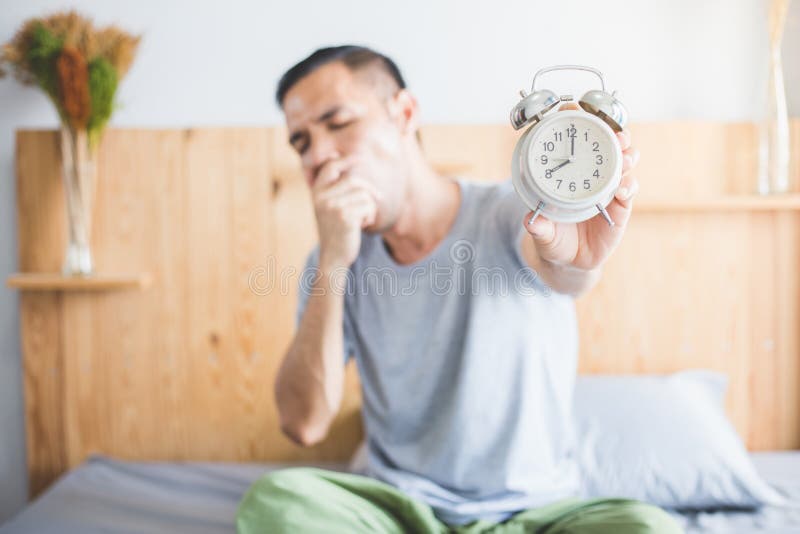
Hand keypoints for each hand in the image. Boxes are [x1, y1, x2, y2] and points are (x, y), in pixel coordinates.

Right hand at [312, 158, 380, 270]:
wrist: (333, 257)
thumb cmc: (336, 231)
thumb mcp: (331, 208)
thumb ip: (337, 189)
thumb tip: (351, 162)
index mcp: (316, 193)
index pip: (330, 168)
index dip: (344, 160)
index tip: (357, 158)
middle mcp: (322, 198)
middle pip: (355, 181)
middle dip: (370, 190)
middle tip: (379, 198)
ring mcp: (333, 207)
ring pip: (364, 195)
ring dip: (370, 208)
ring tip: (362, 219)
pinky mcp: (345, 217)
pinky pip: (368, 207)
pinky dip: (370, 217)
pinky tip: (362, 226)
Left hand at [522, 104, 639, 271]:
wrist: (570, 262)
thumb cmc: (554, 238)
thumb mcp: (543, 234)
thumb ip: (539, 228)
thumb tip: (532, 222)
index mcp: (569, 171)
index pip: (575, 139)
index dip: (577, 121)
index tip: (574, 109)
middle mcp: (591, 175)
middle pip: (607, 145)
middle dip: (614, 134)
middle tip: (616, 134)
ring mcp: (608, 189)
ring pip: (624, 163)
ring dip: (627, 156)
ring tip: (625, 155)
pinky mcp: (621, 207)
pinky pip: (629, 190)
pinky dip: (629, 186)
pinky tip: (623, 189)